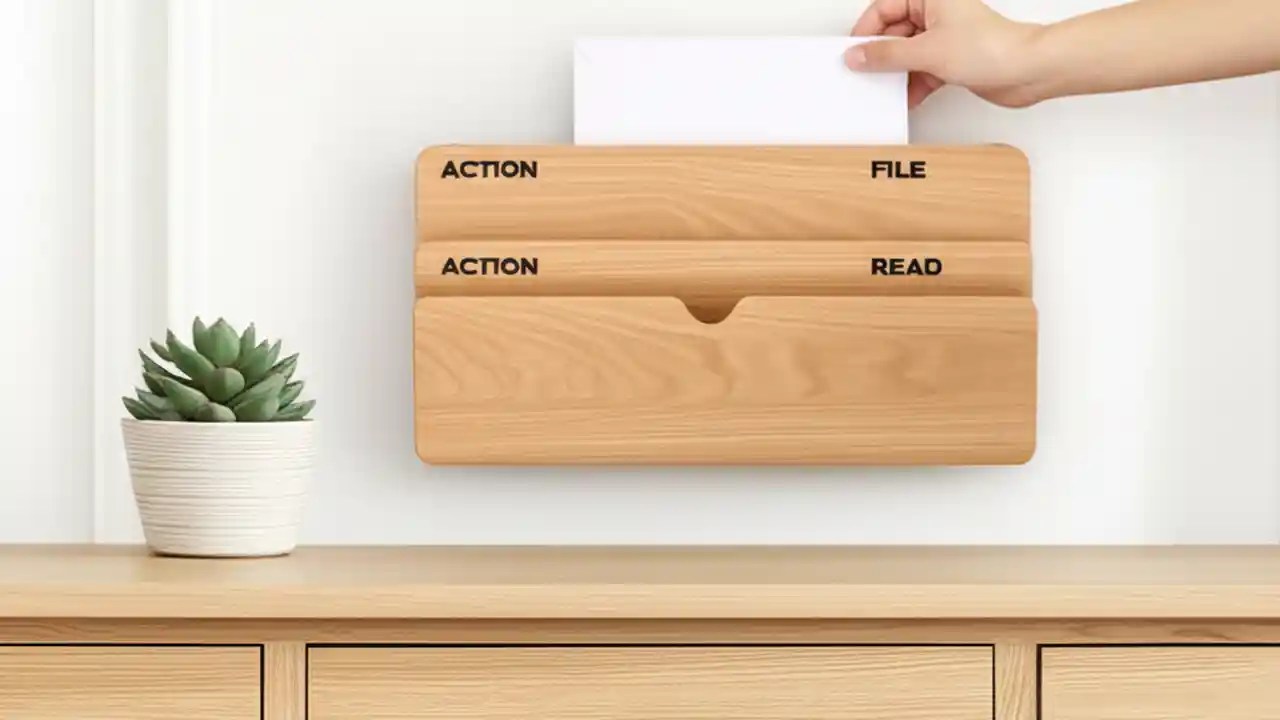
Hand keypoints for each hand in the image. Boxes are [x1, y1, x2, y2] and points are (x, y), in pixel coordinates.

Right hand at [845, 0, 1045, 108]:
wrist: (1027, 70)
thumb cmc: (991, 48)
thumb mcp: (926, 51)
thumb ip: (886, 55)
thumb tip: (857, 55)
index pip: (883, 9)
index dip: (865, 32)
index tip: (853, 54)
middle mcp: (936, 13)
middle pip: (893, 32)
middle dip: (880, 56)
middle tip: (863, 74)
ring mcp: (944, 37)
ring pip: (907, 54)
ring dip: (896, 73)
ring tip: (883, 90)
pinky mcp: (951, 60)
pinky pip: (921, 70)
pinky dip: (912, 85)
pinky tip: (905, 99)